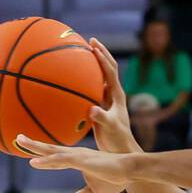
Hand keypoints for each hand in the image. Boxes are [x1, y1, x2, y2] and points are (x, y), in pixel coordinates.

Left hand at [15, 134, 135, 192]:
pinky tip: (34, 161)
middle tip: (18, 137)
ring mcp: (78, 156)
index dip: (42, 153)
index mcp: (77, 159)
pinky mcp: (82, 160)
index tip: (28, 149)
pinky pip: (61, 160)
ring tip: (20, 141)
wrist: (130, 170)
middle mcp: (75, 154)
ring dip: (36, 147)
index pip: (55, 155)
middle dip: (33, 144)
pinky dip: (47, 160)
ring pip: (52, 151)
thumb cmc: (115, 177)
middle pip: (50, 148)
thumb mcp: (95, 190)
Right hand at [88, 38, 134, 153]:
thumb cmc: (117, 140)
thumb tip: (91, 110)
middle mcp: (113, 95)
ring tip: (80, 54)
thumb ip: (102, 118)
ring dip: (92, 65)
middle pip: (108, 68)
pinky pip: (90, 90)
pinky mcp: (100, 108)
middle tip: (89, 41)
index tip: (93, 45)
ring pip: (99, 77)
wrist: (120, 151)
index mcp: (117, 96)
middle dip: (100, 53)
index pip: (110, 71)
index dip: (103, 57)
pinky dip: (83, 83)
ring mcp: (107, 101)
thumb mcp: (109, 128)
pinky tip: (70, 81)